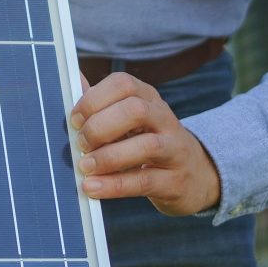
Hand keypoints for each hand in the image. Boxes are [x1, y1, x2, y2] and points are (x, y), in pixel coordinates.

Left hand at [68, 72, 223, 216]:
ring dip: (108, 156)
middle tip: (80, 144)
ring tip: (85, 166)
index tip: (75, 120)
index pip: (124, 84)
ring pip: (147, 145)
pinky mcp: (175, 181)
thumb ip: (100, 104)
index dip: (94, 99)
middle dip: (100, 126)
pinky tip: (92, 187)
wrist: (195, 177)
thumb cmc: (149, 143)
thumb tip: (72, 79)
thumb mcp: (128, 121)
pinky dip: (114, 185)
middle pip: (136, 110)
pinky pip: (145, 181)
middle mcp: (165, 119)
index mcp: (149, 99)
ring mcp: (175, 150)